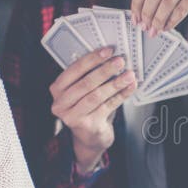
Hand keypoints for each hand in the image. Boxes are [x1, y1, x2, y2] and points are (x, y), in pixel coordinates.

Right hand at [49, 48, 136, 172]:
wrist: (90, 136)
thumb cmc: (88, 108)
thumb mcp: (84, 90)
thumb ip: (91, 75)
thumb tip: (112, 57)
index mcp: (57, 89)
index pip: (74, 70)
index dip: (92, 59)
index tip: (108, 50)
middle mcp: (60, 103)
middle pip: (86, 83)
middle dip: (105, 70)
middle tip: (120, 61)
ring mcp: (72, 117)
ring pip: (97, 96)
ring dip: (115, 83)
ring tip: (129, 75)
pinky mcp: (87, 126)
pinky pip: (107, 107)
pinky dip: (121, 95)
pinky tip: (130, 87)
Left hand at [130, 0, 187, 35]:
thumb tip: (143, 6)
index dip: (137, 1)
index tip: (134, 17)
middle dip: (146, 12)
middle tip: (143, 27)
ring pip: (167, 0)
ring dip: (158, 19)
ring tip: (154, 30)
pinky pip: (181, 8)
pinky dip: (172, 20)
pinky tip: (168, 28)